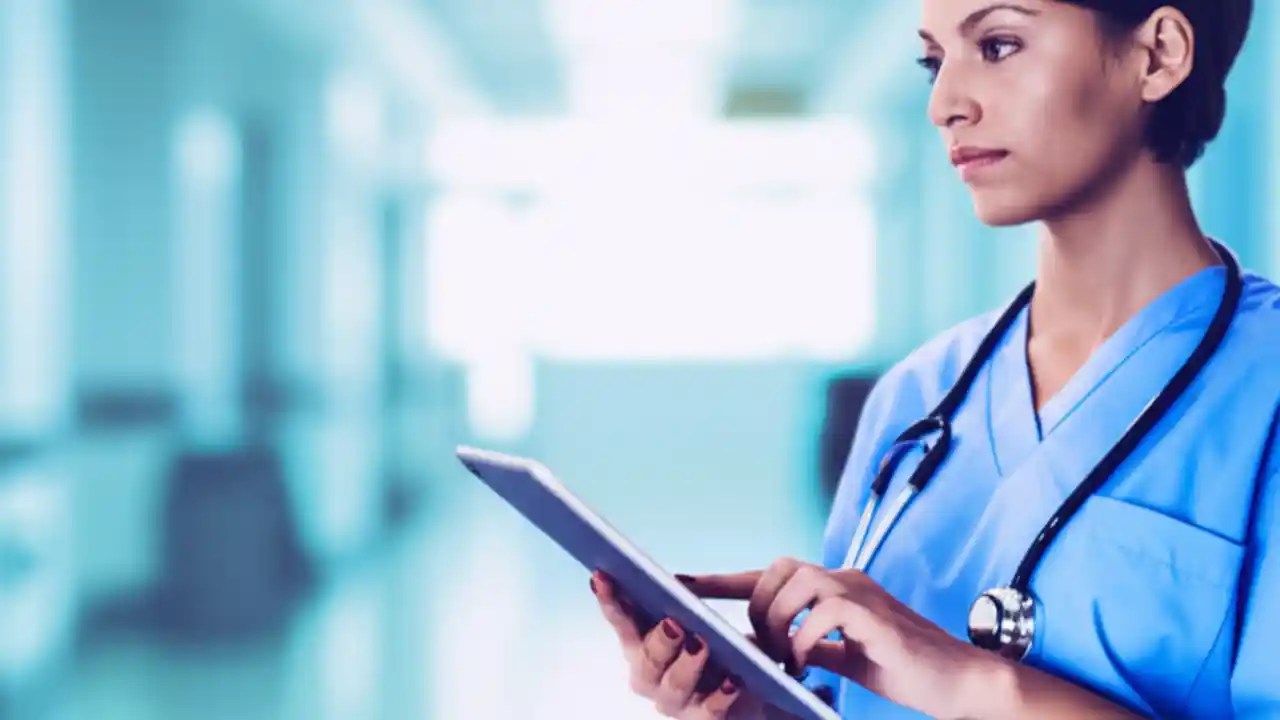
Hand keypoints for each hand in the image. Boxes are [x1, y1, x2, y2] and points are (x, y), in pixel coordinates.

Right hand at [590, 570, 768, 718]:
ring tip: (702, 644)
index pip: (621, 622)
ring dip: (687, 665)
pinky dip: (720, 696)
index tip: (602, 576)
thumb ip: (686, 600)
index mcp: (642, 646)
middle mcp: (650, 677)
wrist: (753, 684)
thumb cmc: (720, 645)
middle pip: (648, 660)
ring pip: (674, 686)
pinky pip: (709, 712)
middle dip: (659, 641)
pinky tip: (732, 681)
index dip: (610, 601)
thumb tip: (677, 580)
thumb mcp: (702, 617)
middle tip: (674, 622)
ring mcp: (675, 702)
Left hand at [685, 558, 996, 719]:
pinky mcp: (876, 616)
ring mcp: (861, 593)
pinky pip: (825, 612)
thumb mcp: (842, 655)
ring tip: (785, 657)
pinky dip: (806, 638)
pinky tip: (809, 664)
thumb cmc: (902, 667)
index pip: (768, 574)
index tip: (681, 585)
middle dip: (755, 606)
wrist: (958, 681)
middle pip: (778, 568)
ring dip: (778, 622)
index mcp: (833, 587)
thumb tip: (765, 647)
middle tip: (763, 647)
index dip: (722, 580)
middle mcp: (844, 579)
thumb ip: (807, 643)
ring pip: (798, 582)